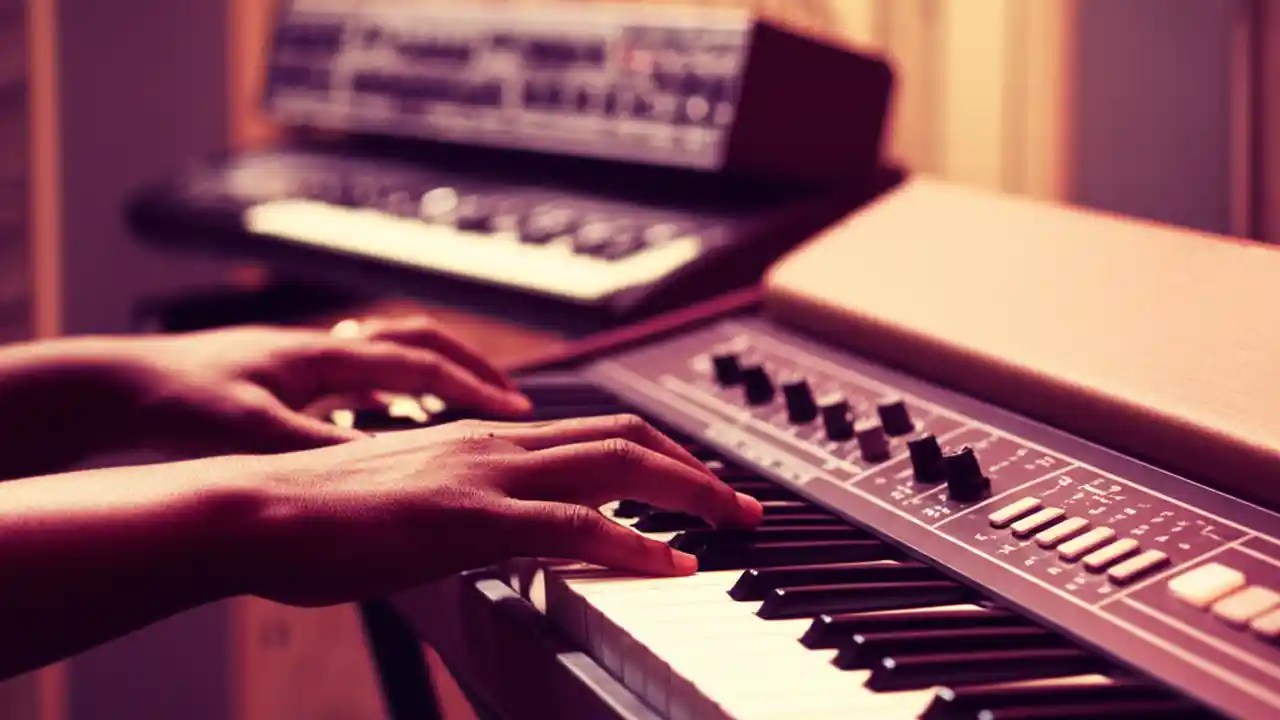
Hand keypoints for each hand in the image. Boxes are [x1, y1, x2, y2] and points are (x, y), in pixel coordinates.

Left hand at [107, 316, 530, 456]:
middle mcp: (323, 346)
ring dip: (434, 373)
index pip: (419, 361)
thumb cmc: (182, 399)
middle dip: (471, 367)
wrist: (123, 382)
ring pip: (391, 352)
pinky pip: (360, 372)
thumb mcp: (256, 432)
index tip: (514, 409)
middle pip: (419, 341)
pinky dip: (391, 390)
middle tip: (510, 398)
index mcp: (324, 354)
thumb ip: (321, 448)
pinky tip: (388, 420)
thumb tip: (385, 469)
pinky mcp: (290, 373)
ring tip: (465, 405)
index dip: (473, 386)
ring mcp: (307, 356)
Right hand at [242, 414, 763, 605]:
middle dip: (697, 468)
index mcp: (487, 437)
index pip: (597, 430)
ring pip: (617, 465)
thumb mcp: (413, 499)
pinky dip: (634, 542)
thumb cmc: (321, 511)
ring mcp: (487, 476)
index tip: (699, 480)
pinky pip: (573, 526)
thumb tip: (500, 528)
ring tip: (735, 523)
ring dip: (690, 492)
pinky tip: (673, 564)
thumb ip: (465, 504)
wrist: (256, 507)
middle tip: (744, 504)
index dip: (661, 452)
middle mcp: (498, 443)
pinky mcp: (468, 520)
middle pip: (626, 436)